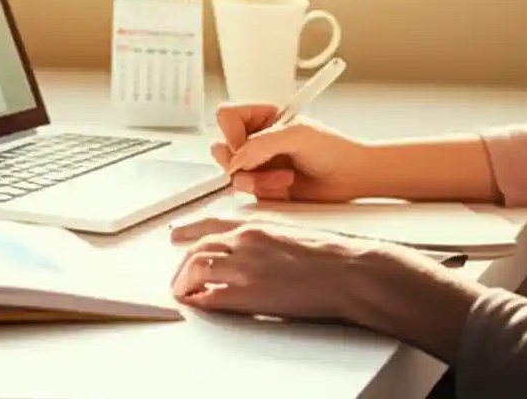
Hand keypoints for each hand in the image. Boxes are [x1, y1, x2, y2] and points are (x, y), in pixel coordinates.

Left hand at [169, 216, 480, 362]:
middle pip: (197, 248)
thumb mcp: (291, 232)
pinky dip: (198, 300)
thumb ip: (265, 238)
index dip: (189, 229)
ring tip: (184, 293)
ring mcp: (244, 266)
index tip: (176, 234)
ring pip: (195, 269)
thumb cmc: (330, 254)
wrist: (349, 271)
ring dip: (184, 282)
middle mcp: (244, 240)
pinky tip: (198, 304)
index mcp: (256, 224)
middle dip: (183, 264)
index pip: (211, 223)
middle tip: (179, 277)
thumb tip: (249, 250)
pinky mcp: (249, 293)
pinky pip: (210, 297)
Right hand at [212, 103, 373, 201]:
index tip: (247, 145)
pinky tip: (287, 186)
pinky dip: (267, 192)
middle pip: (222, 148)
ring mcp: (258, 164)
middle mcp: (256, 140)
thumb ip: (262, 144)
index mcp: (262, 117)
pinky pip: (248, 193)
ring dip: (259, 180)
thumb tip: (236, 160)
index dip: (231, 133)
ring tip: (285, 177)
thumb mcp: (297, 135)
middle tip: (264, 163)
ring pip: (234, 175)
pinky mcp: (263, 186)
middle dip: (243, 162)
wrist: (352, 177)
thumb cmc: (333, 148)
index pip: (226, 116)